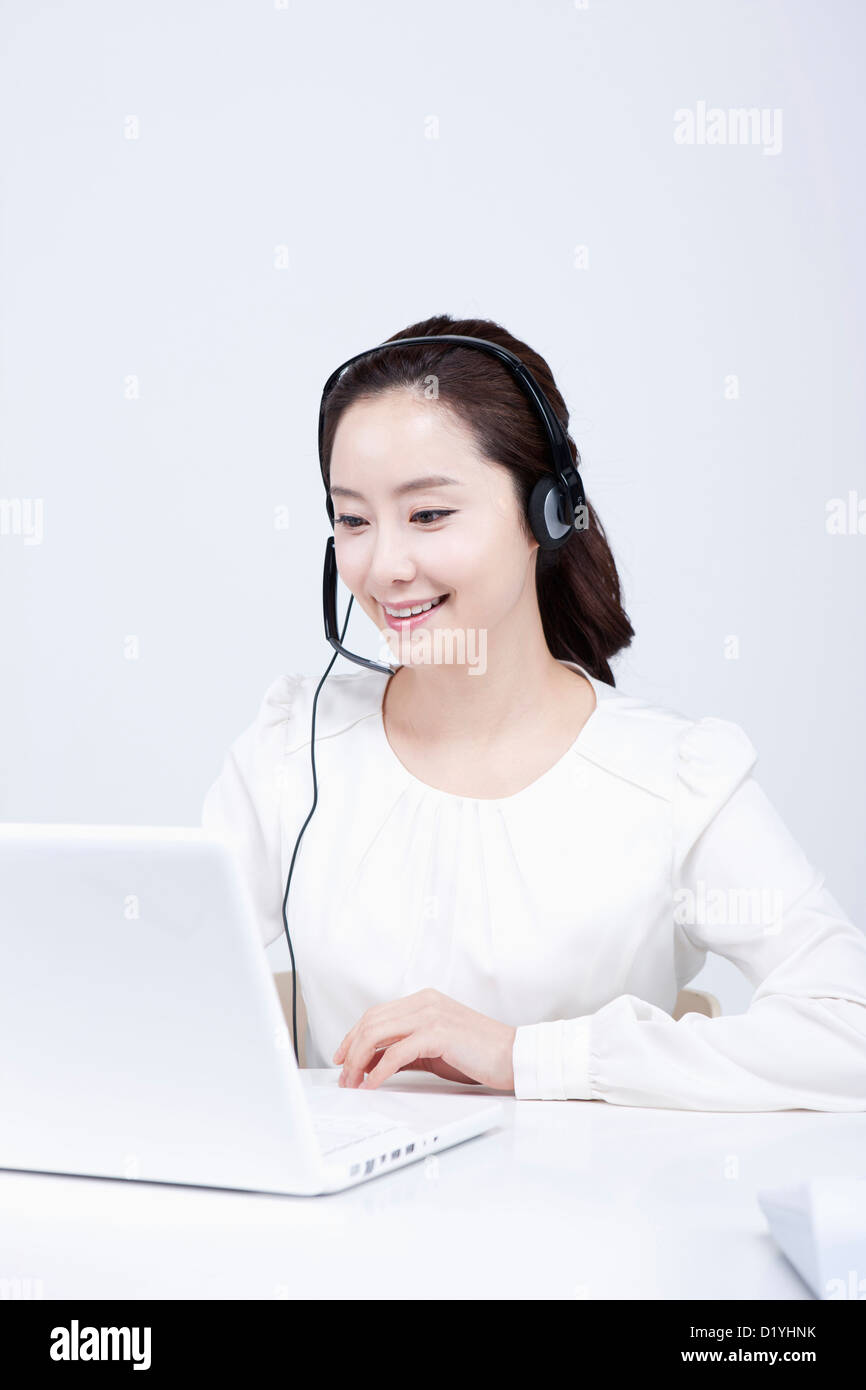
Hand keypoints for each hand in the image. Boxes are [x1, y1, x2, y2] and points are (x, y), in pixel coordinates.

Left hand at [332, 988, 515, 1092]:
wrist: (513, 1056)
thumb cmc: (478, 1054)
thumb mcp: (434, 1049)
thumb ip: (405, 1051)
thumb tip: (372, 1064)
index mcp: (423, 1001)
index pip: (376, 1014)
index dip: (352, 1036)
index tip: (341, 1057)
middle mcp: (424, 1002)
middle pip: (371, 1022)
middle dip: (350, 1050)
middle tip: (343, 1076)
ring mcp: (431, 1015)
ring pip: (377, 1034)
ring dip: (358, 1061)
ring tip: (353, 1083)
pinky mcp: (438, 1033)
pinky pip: (396, 1052)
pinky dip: (378, 1071)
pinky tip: (372, 1084)